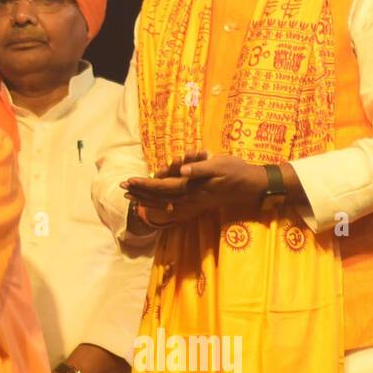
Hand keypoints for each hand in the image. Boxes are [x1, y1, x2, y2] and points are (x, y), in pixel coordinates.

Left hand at [120, 151, 262, 219]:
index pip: (162, 186)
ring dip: (146, 199)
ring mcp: (193, 204)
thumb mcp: (220, 164)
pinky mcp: (197, 205)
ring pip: (163, 204)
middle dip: (139, 192)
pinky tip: (152, 207)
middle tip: (121, 187)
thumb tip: (183, 169)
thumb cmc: (235, 170)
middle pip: (159, 197)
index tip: (129, 180)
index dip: (144, 184)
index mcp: (192, 187)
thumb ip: (200, 167)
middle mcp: (190, 198)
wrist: (251, 186)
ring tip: (130, 196)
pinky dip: (159, 207)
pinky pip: (173, 209)